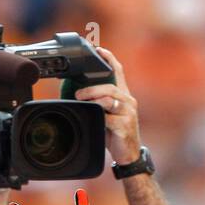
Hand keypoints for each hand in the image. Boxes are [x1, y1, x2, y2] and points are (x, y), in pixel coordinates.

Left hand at [74, 47, 141, 164]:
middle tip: (78, 94)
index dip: (110, 59)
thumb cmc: (116, 133)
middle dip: (91, 88)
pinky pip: (109, 116)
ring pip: (110, 99)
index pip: (119, 72)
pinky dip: (99, 116)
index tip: (99, 50)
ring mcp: (128, 113)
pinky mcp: (125, 125)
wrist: (129, 154)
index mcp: (124, 96)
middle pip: (110, 86)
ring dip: (93, 99)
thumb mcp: (107, 114)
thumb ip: (98, 103)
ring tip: (81, 102)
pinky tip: (94, 119)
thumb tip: (75, 93)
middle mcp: (128, 101)